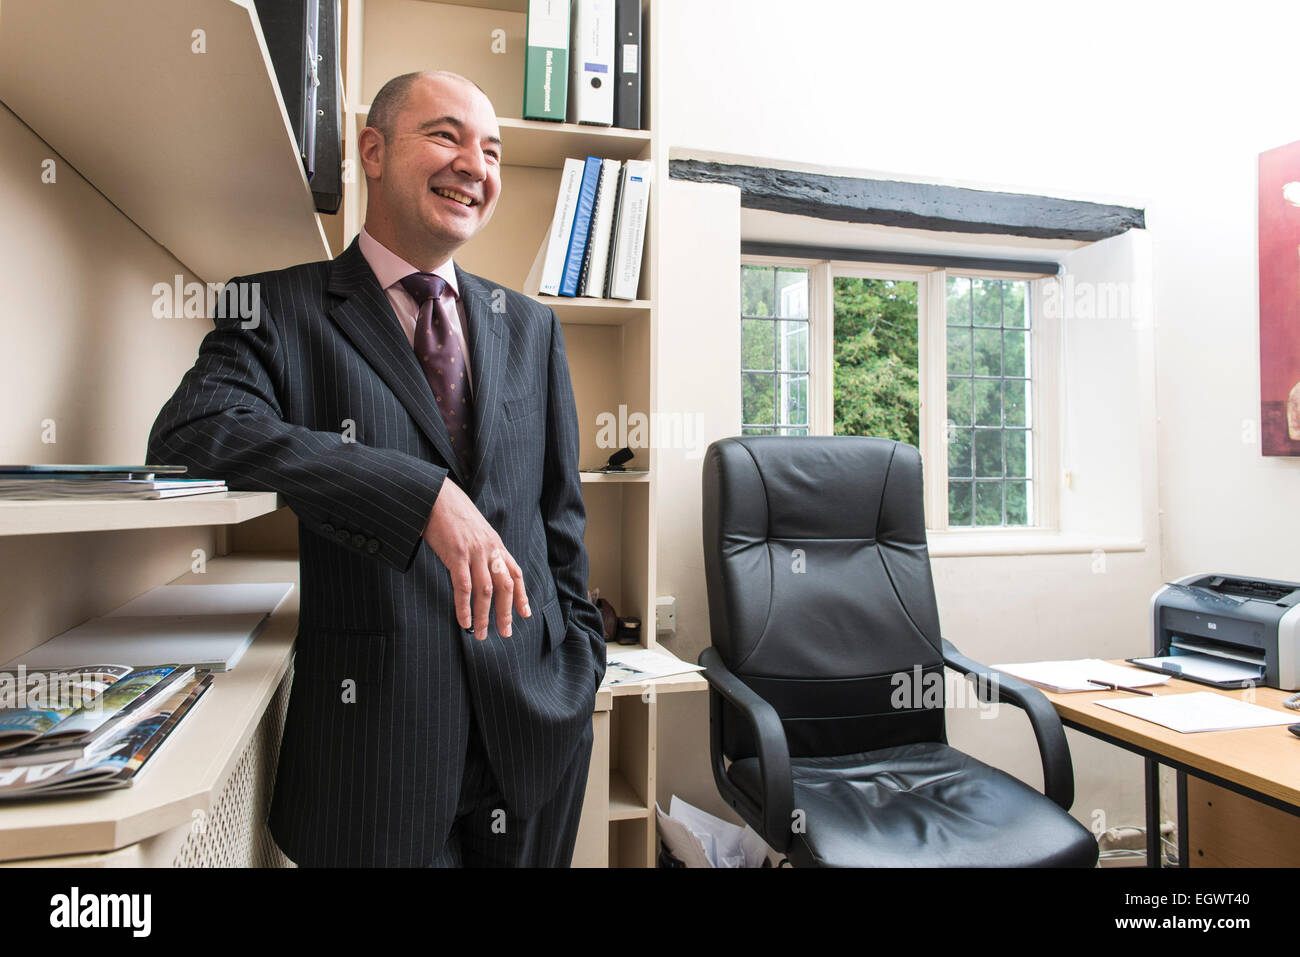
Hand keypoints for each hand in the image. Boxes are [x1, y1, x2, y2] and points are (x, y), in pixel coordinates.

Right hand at [422, 479, 529, 638]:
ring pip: (486, 592)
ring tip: (482, 634)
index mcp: (496, 545)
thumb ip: (483, 548)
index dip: (521, 595)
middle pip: (505, 587)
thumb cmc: (452, 513)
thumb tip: (484, 567)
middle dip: (506, 613)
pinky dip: (464, 607)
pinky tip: (464, 622)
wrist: (436, 496)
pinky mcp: (456, 555)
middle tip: (505, 633)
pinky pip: (463, 587)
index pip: (515, 574)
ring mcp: (474, 552)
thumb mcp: (475, 530)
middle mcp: (490, 550)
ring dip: (485, 616)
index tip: (525, 614)